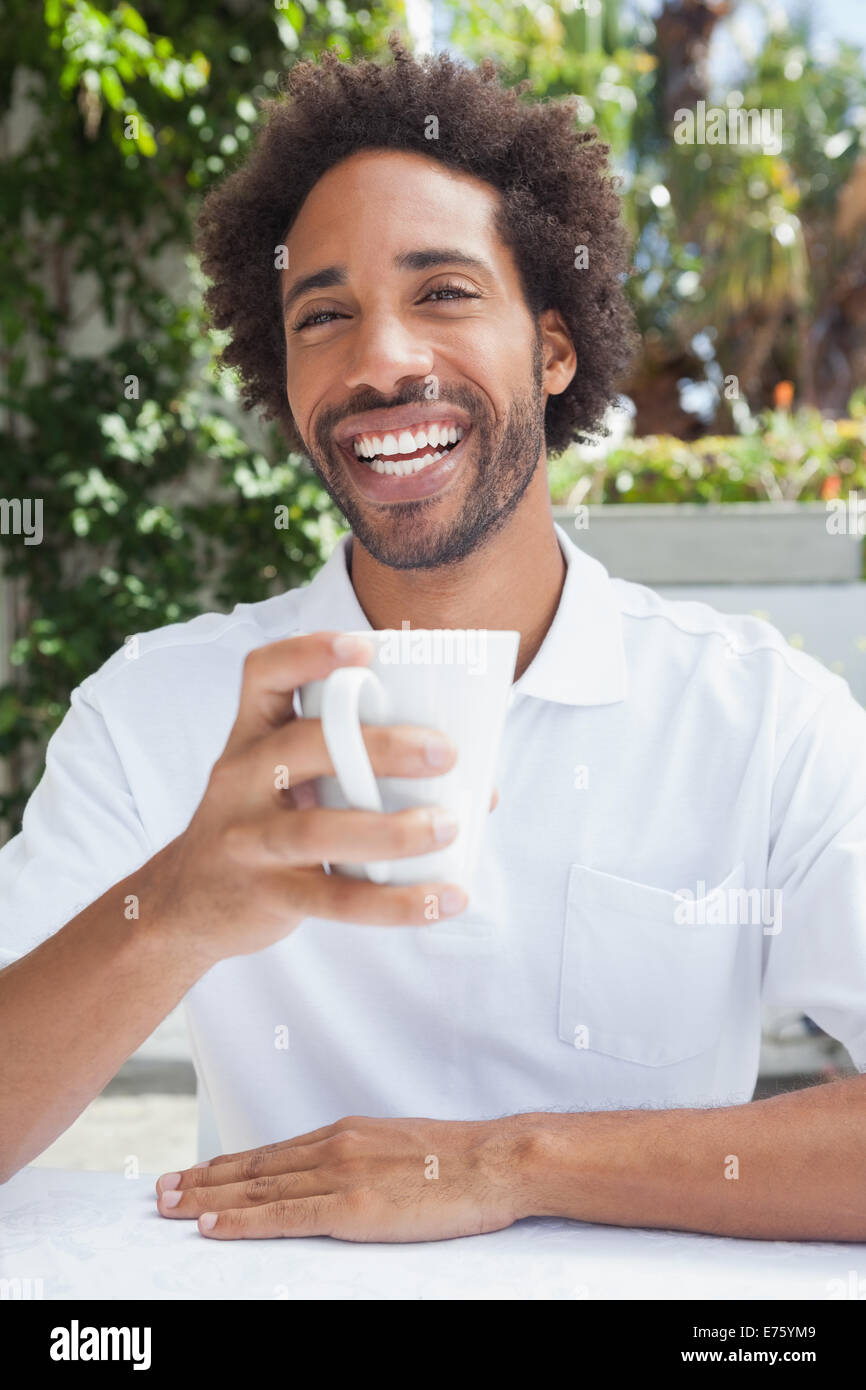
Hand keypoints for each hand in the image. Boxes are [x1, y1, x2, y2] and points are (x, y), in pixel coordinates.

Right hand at [150, 631, 495, 965]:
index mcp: (251, 736)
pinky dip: (399, 903)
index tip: (364, 650)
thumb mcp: (285, 782)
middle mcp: (241, 779)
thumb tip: (477, 786)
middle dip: (378, 746)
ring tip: (448, 826)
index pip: (263, 675)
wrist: (188, 904)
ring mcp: (248, 839)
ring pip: (317, 830)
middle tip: (444, 753)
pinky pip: (337, 899)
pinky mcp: (267, 895)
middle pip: (302, 747)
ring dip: (392, 830)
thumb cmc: (264, 825)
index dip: (309, 653)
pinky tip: (447, 898)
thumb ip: (357, 769)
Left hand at [155, 1113, 540, 1241]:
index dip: (226, 1165)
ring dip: (207, 1200)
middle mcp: (333, 1146)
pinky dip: (242, 1222)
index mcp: (344, 1133)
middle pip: (253, 1168)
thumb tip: (333, 1175)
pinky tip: (213, 1227)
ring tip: (170, 1206)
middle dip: (202, 1180)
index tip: (194, 1173)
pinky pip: (284, 1216)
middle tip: (160, 1191)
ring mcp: (340, 1175)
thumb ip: (359, 1157)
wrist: (496, 1160)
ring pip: (257, 1190)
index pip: (270, 1153)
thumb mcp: (398, 1145)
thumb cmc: (458, 1158)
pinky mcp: (353, 1206)